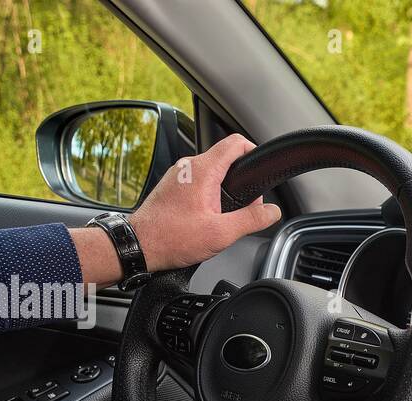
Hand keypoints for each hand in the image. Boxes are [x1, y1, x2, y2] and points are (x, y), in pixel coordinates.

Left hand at [129, 134, 280, 271]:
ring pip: (212, 171)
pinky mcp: (172, 186)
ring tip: (226, 216)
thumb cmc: (172, 238)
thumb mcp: (221, 233)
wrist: (139, 246)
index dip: (253, 151)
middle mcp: (188, 167)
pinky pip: (198, 181)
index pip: (235, 143)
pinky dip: (210, 194)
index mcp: (203, 170)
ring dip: (225, 189)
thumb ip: (251, 220)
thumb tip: (272, 212)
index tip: (260, 168)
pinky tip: (209, 216)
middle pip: (225, 159)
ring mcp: (178, 175)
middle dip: (241, 180)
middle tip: (247, 207)